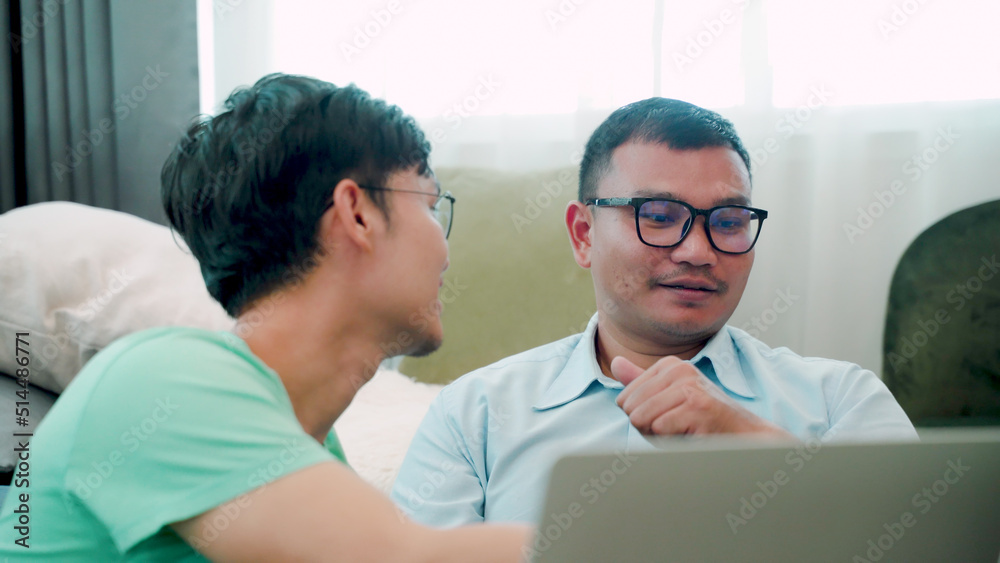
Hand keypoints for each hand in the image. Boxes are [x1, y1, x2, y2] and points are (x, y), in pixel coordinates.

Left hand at [613, 356, 790, 436]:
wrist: (745, 436)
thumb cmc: (702, 421)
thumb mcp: (669, 398)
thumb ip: (641, 382)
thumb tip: (615, 362)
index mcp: (669, 365)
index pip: (624, 400)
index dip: (642, 419)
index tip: (670, 417)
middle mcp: (679, 369)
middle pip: (630, 409)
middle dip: (648, 429)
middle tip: (677, 427)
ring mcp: (689, 386)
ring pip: (641, 419)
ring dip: (659, 436)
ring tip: (684, 431)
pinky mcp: (698, 406)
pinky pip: (659, 428)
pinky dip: (672, 441)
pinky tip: (692, 436)